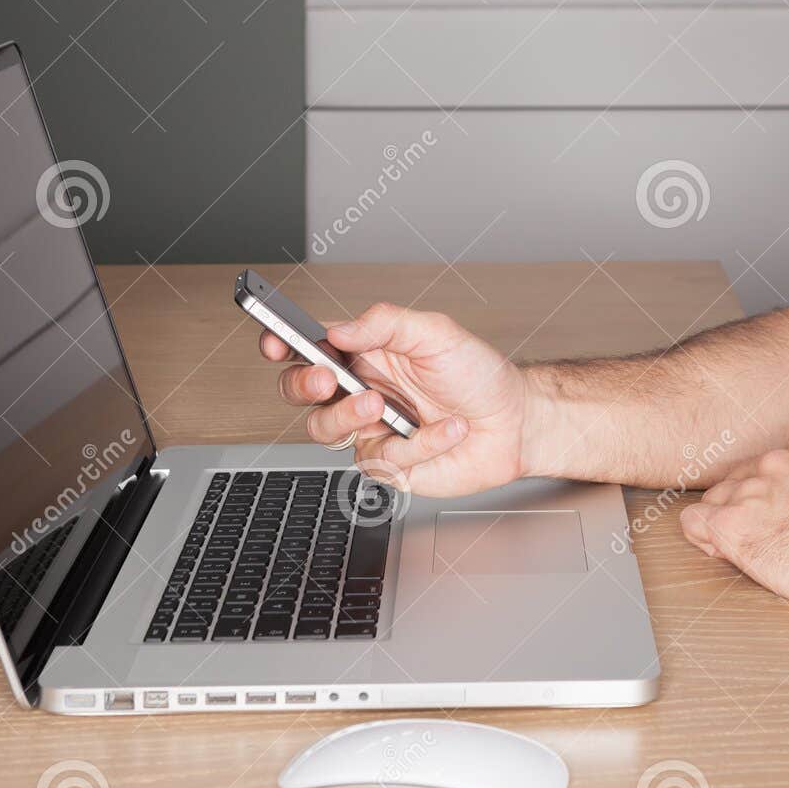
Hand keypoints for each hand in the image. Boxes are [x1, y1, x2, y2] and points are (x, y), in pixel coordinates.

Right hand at [258, 302, 528, 496]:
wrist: (514, 422)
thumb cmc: (477, 375)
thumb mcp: (436, 333)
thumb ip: (386, 323)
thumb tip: (340, 330)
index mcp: (364, 354)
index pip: (309, 346)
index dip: (282, 343)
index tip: (275, 340)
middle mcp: (359, 391)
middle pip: (300, 391)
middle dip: (303, 384)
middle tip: (327, 378)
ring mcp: (370, 430)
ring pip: (324, 430)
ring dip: (350, 416)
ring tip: (383, 404)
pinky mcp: (388, 464)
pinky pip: (382, 457)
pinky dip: (421, 442)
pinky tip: (449, 429)